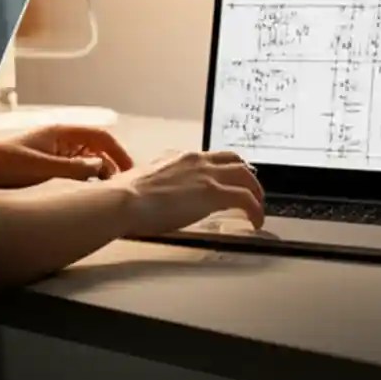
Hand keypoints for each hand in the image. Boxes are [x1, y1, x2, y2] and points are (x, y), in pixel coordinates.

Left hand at [0, 124, 134, 188]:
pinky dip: (83, 182)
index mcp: (60, 133)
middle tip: (121, 190)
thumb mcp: (40, 168)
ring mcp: (52, 154)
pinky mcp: (45, 168)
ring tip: (107, 197)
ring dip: (98, 177)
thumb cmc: (2, 163)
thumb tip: (101, 169)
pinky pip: (72, 173)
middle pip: (96, 150)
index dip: (118, 153)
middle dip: (111, 167)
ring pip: (85, 163)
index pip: (100, 137)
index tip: (131, 172)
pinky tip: (85, 198)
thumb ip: (72, 169)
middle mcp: (59, 141)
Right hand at [110, 150, 264, 235]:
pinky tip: (255, 221)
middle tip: (251, 193)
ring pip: (247, 177)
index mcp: (180, 157)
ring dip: (256, 193)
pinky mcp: (214, 193)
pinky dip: (256, 210)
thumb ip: (157, 180)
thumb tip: (154, 190)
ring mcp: (207, 175)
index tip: (229, 180)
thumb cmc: (125, 196)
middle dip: (247, 177)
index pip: (212, 157)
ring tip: (257, 209)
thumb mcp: (143, 179)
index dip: (226, 169)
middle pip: (236, 162)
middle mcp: (197, 160)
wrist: (123, 201)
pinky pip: (247, 200)